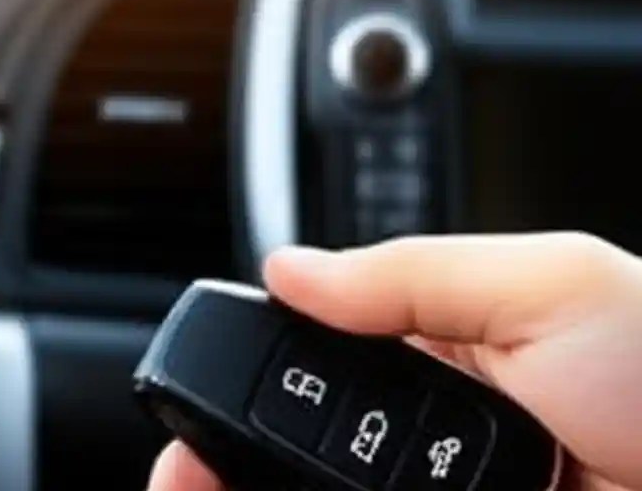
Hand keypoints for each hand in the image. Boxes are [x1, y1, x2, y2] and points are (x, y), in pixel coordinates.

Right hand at [147, 233, 641, 490]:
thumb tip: (289, 267)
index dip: (246, 399)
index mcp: (452, 370)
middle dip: (229, 469)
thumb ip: (409, 276)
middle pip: (306, 463)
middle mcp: (444, 456)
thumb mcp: (552, 287)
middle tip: (185, 479)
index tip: (191, 425)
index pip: (317, 382)